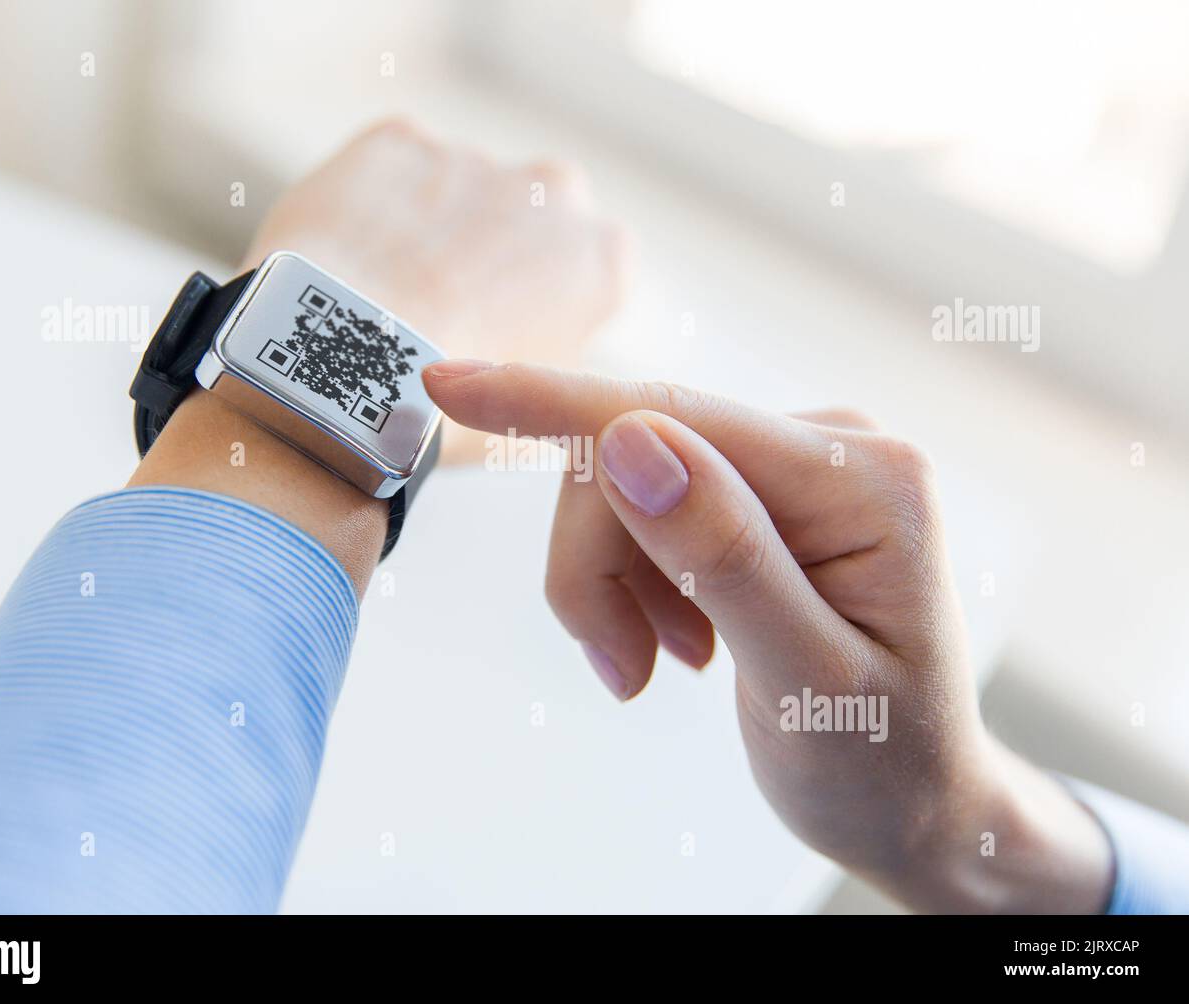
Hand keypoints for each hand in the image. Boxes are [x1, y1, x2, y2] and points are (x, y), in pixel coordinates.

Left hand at [244, 119, 628, 462]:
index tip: (505, 334)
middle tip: (447, 312)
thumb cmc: (445, 414)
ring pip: (457, 191)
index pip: (588, 271)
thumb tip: (541, 369)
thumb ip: (558, 368)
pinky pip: (392, 171)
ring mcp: (474, 158)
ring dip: (433, 227)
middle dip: (498, 248)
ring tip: (385, 296)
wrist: (344, 369)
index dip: (543, 305)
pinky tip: (350, 261)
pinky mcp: (399, 142)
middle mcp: (554, 190)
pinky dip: (374, 204)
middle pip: (531, 214)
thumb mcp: (535, 422)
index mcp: (601, 258)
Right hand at [424, 361, 1114, 912]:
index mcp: (862, 477)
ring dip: (614, 585)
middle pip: (633, 458)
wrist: (914, 803)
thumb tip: (626, 442)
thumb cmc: (882, 763)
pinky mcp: (760, 495)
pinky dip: (634, 584)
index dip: (549, 401)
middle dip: (598, 566)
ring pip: (625, 488)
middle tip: (619, 668)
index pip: (675, 415)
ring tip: (660, 666)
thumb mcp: (808, 681)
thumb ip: (724, 558)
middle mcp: (829, 446)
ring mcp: (793, 466)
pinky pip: (645, 511)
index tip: (446, 383)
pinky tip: (682, 643)